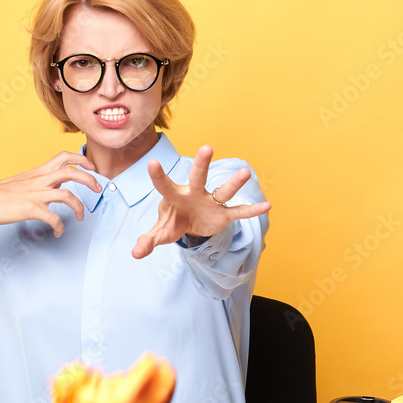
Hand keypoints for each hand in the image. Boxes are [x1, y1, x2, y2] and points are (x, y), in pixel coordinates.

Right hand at [0, 152, 102, 238]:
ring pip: (67, 195)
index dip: (82, 160)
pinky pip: (53, 218)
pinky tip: (58, 232)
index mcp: (37, 172)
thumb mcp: (21, 182)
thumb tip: (54, 186)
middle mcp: (39, 180)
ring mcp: (34, 195)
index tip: (92, 167)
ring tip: (80, 216)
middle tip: (98, 189)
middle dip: (90, 179)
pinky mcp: (29, 210)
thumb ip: (39, 181)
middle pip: (72, 171)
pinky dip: (59, 226)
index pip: (64, 156)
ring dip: (79, 206)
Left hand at [131, 145, 270, 258]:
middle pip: (198, 177)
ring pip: (223, 191)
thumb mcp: (160, 233)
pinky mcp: (223, 214)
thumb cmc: (173, 221)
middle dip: (201, 165)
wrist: (190, 224)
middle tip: (206, 148)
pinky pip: (238, 211)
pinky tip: (267, 206)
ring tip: (246, 172)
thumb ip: (148, 241)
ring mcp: (210, 202)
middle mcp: (194, 193)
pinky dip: (251, 210)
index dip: (158, 176)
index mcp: (174, 196)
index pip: (164, 185)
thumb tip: (135, 253)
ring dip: (233, 183)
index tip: (152, 163)